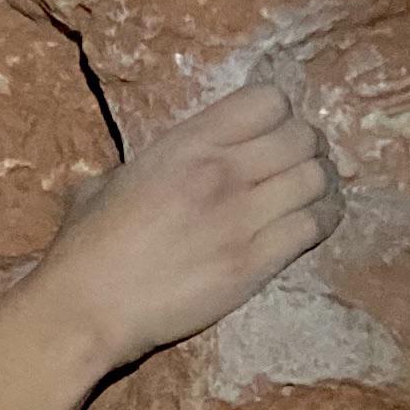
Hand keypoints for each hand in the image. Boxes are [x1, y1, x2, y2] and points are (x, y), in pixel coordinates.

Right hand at [28, 80, 342, 376]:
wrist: (87, 308)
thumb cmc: (86, 248)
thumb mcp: (107, 183)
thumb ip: (139, 167)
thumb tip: (140, 172)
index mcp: (187, 144)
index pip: (268, 101)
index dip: (279, 114)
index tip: (274, 133)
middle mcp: (222, 172)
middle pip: (302, 138)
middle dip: (307, 148)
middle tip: (300, 164)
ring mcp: (242, 218)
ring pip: (317, 180)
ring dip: (322, 185)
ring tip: (315, 194)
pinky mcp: (254, 263)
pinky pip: (312, 227)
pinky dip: (323, 221)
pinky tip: (316, 223)